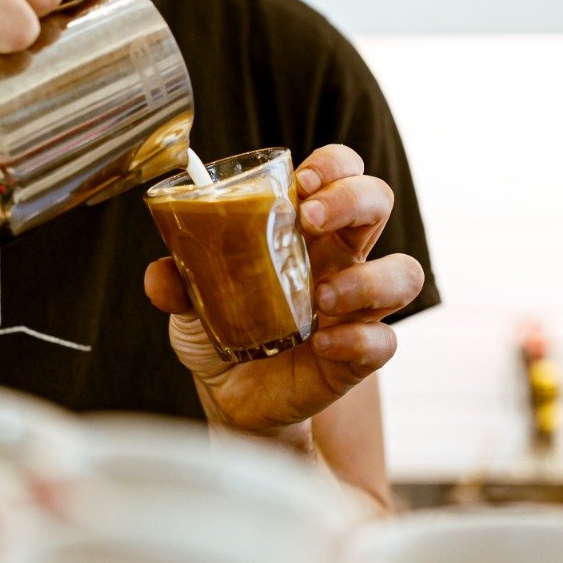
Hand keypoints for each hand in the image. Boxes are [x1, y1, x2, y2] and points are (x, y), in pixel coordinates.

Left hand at [143, 144, 424, 447]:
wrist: (231, 397)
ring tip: (321, 295)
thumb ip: (177, 281)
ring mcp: (355, 306)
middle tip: (310, 219)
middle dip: (353, 199)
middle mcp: (340, 257)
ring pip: (403, 272)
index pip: (340, 172)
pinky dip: (359, 339)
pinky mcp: (358, 355)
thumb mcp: (189, 303)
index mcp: (305, 228)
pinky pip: (384, 341)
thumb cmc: (223, 330)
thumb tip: (160, 274)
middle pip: (378, 201)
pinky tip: (322, 345)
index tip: (302, 180)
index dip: (333, 165)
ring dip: (367, 277)